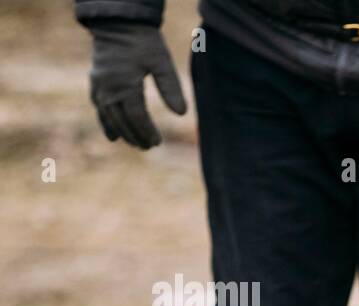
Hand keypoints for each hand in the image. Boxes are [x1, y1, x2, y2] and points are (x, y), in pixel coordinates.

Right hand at [89, 20, 186, 149]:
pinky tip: (113, 136)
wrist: (119, 23)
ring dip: (121, 133)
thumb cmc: (144, 42)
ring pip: (108, 116)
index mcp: (125, 84)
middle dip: (135, 136)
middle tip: (149, 147)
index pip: (137, 116)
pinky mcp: (96, 82)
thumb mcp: (162, 62)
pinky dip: (105, 123)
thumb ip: (171, 87)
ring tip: (135, 144)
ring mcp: (99, 85)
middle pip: (122, 120)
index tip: (157, 142)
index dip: (146, 131)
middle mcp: (108, 87)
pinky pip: (99, 108)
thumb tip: (181, 114)